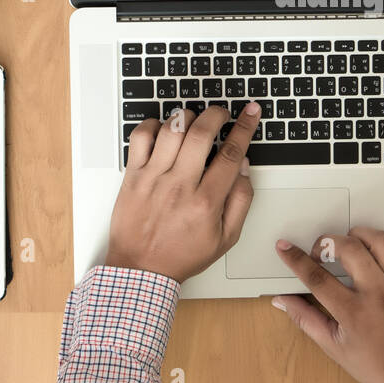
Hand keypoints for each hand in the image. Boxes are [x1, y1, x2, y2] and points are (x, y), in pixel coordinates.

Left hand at [104, 103, 259, 282]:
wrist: (141, 269)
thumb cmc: (181, 255)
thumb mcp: (226, 238)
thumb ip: (241, 201)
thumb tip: (244, 168)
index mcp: (206, 202)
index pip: (231, 153)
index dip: (245, 127)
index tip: (250, 112)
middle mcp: (179, 186)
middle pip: (201, 133)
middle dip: (216, 114)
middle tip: (221, 113)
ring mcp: (153, 178)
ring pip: (172, 130)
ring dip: (187, 117)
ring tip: (193, 121)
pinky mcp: (133, 176)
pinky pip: (140, 137)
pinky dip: (153, 125)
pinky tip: (164, 131)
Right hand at [272, 228, 383, 382]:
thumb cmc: (378, 366)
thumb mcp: (334, 347)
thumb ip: (305, 319)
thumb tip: (283, 301)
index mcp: (354, 313)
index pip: (317, 277)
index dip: (295, 258)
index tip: (284, 248)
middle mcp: (379, 293)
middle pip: (348, 248)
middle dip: (326, 242)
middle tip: (320, 252)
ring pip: (379, 239)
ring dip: (357, 235)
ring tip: (347, 246)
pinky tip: (377, 250)